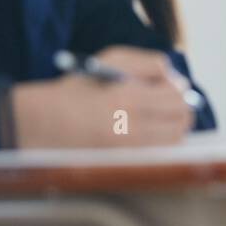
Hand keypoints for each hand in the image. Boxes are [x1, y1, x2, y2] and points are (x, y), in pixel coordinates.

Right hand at [11, 45, 194, 147]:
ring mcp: (129, 150)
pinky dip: (163, 143)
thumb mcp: (110, 61)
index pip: (177, 94)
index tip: (170, 86)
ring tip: (160, 118)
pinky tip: (150, 134)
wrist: (43, 125)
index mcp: (128, 97)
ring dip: (175, 126)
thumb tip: (174, 75)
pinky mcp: (125, 165)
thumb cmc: (78, 89)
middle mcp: (132, 126)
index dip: (177, 87)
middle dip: (181, 106)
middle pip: (182, 117)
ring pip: (176, 138)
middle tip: (169, 102)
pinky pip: (161, 154)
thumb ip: (147, 62)